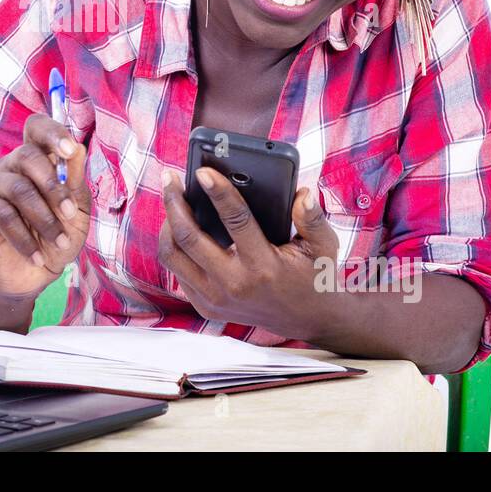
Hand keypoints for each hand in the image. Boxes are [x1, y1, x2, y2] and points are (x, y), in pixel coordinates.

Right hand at [0, 113, 91, 299]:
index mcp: (40, 159)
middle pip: (27, 155)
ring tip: (61, 242)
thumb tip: (78, 150)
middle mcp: (14, 165)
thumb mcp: (76, 211)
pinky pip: (4, 216)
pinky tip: (37, 257)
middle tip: (70, 213)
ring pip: (19, 189)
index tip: (70, 149)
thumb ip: (75, 182)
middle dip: (53, 186)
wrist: (32, 275)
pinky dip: (25, 240)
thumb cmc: (58, 236)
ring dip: (45, 220)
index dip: (52, 132)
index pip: (38, 128)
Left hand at [157, 166, 340, 339]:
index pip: (236, 221)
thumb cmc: (314, 276)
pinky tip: (178, 225)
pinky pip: (177, 271)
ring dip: (168, 224)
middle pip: (189, 237)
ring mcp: (215, 298)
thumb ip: (312, 219)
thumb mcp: (323, 246)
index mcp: (264, 267)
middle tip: (170, 178)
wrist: (308, 320)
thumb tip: (302, 194)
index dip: (218, 192)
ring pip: (174, 255)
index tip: (203, 171)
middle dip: (175, 202)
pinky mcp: (205, 306)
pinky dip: (174, 246)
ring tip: (172, 200)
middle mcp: (234, 284)